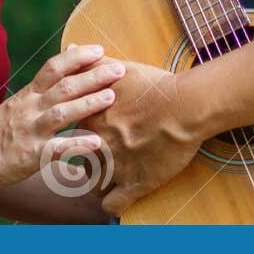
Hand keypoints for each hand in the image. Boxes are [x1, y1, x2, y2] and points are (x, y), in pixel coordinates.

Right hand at [0, 45, 124, 188]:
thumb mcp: (18, 101)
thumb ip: (43, 84)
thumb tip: (68, 56)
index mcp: (27, 94)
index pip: (53, 67)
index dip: (77, 57)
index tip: (99, 50)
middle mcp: (30, 108)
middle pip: (63, 86)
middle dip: (92, 76)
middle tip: (119, 69)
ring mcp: (30, 130)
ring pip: (62, 112)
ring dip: (88, 103)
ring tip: (111, 96)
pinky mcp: (31, 155)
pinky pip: (57, 148)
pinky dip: (77, 144)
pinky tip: (97, 142)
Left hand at [82, 59, 204, 216]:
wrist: (185, 106)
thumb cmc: (155, 85)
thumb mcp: (119, 67)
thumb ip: (92, 61)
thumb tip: (73, 47)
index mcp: (90, 117)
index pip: (69, 132)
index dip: (77, 134)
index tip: (86, 134)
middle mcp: (96, 143)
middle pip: (76, 157)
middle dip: (84, 157)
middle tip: (97, 155)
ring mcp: (114, 166)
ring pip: (91, 183)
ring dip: (98, 180)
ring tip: (109, 176)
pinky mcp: (134, 184)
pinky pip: (111, 206)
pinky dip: (112, 204)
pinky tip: (119, 197)